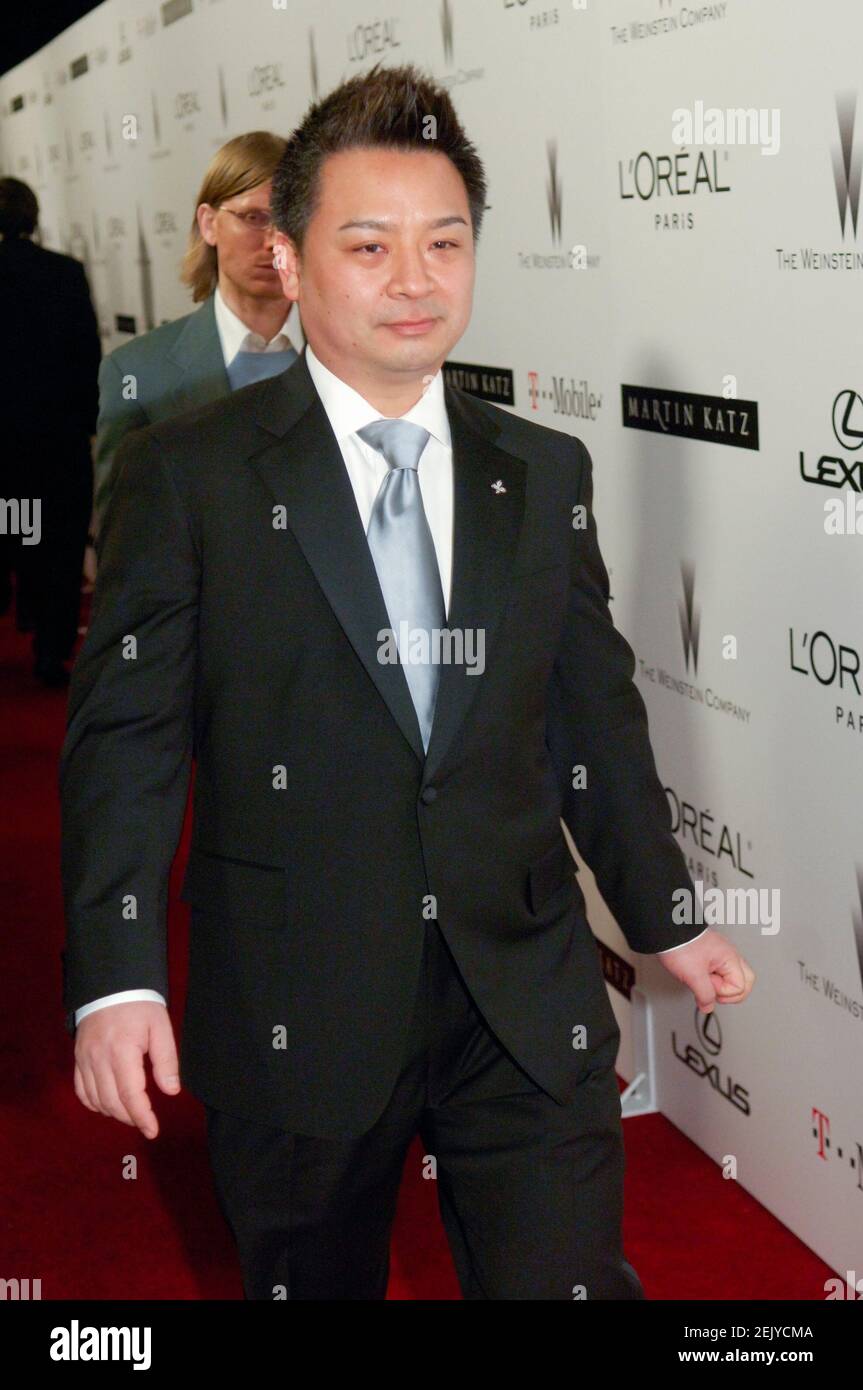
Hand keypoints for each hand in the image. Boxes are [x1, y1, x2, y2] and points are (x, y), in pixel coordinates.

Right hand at [73, 1002, 179, 1139]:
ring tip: (131, 1113)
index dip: (142, 1117)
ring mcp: (85, 1060)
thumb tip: (171, 1091)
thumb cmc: (140, 1005)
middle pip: (111, 1102)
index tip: (153, 1131)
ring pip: (95, 1100)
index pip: (130, 1094)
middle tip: (146, 1121)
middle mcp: (99, 1059)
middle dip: (130, 1117)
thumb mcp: (160, 1027)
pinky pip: (81, 1090)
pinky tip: (108, 1105)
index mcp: (122, 1051)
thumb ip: (166, 1060)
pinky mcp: (78, 1058)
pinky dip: (94, 1103)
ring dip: (113, 1112)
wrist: (111, 985)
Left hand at [656, 929, 754, 1012]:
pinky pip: (718, 971)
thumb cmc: (680, 945)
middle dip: (729, 992)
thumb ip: (704, 995)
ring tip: (701, 980)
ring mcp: (720, 953)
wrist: (666, 929)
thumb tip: (708, 1007)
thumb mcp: (693, 976)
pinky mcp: (709, 954)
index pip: (740, 987)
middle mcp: (729, 954)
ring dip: (717, 984)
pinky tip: (696, 976)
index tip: (708, 984)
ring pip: (730, 977)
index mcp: (730, 958)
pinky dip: (709, 978)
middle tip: (711, 990)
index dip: (723, 992)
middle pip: (744, 982)